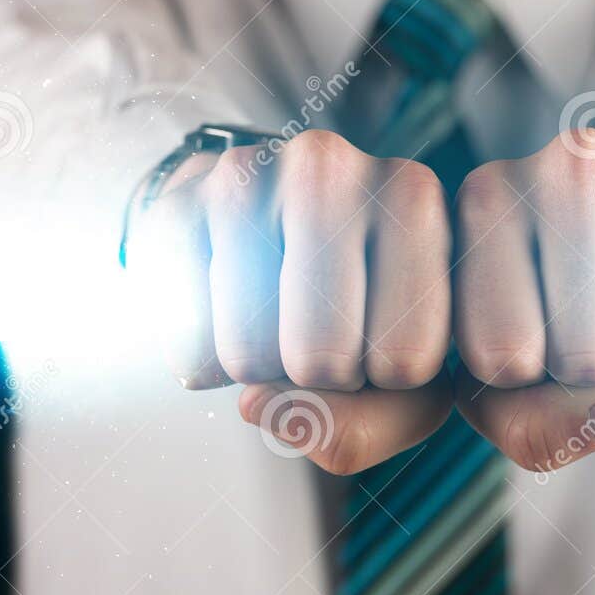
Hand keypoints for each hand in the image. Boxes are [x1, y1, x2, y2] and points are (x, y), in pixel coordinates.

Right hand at [125, 130, 453, 473]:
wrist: (264, 231)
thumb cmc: (356, 309)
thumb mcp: (405, 380)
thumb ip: (367, 427)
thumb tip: (257, 404)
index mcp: (416, 199)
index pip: (406, 361)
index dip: (388, 380)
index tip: (384, 333)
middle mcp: (337, 167)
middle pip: (324, 360)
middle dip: (319, 379)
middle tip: (321, 330)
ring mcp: (248, 174)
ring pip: (250, 357)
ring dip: (260, 372)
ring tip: (274, 318)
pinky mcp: (179, 200)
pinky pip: (189, 343)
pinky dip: (202, 362)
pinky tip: (223, 311)